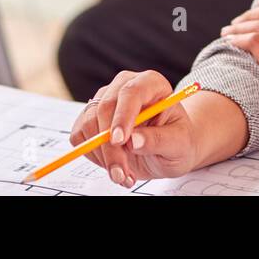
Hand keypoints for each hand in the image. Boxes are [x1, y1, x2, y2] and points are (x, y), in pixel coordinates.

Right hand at [68, 70, 201, 187]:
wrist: (169, 148)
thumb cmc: (178, 140)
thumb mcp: (179, 143)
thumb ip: (158, 140)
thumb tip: (134, 140)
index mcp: (151, 83)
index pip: (132, 91)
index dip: (123, 115)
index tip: (120, 141)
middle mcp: (125, 86)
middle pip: (105, 108)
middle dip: (110, 146)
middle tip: (121, 173)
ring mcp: (105, 100)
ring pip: (89, 124)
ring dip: (102, 156)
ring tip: (124, 174)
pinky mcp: (91, 118)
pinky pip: (79, 135)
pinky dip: (93, 156)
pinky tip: (113, 165)